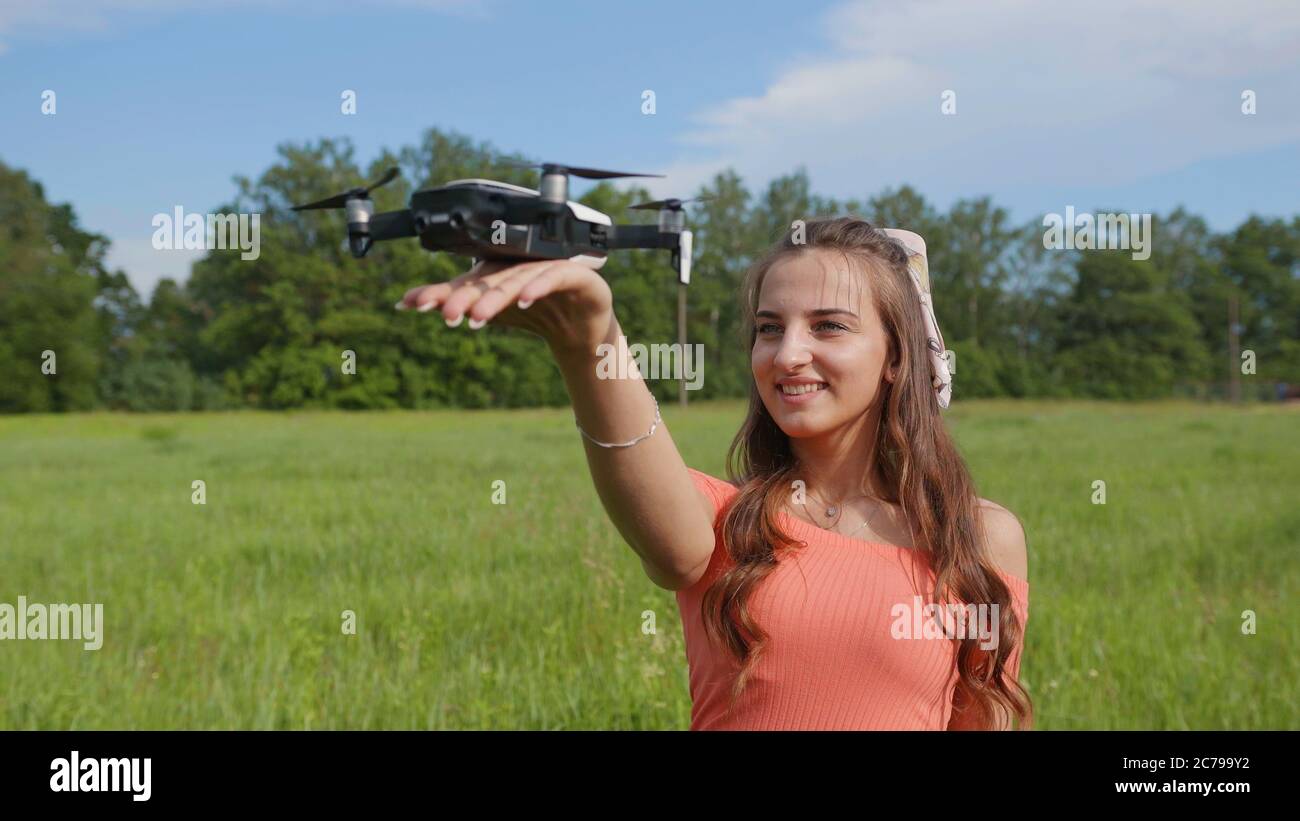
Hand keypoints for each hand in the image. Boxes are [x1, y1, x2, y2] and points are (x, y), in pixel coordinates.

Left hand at [395, 257, 614, 354]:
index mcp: (498, 272)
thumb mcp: (492, 312)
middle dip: (466, 297)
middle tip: (447, 315)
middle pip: (490, 280)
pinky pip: (554, 276)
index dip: (441, 292)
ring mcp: (547, 268)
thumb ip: (453, 304)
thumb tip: (403, 303)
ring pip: (517, 280)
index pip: (466, 282)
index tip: (414, 304)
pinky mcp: (574, 274)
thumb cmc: (535, 311)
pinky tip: (525, 299)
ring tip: (478, 316)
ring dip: (497, 297)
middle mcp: (520, 266)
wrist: (583, 328)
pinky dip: (538, 286)